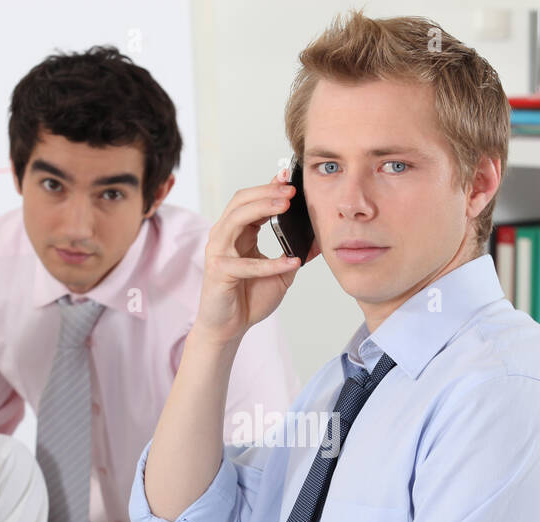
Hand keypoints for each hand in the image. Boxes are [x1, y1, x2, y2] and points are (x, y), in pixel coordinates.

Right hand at [195, 167, 320, 345]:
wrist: (229, 327)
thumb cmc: (249, 299)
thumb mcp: (281, 273)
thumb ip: (296, 253)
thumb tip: (321, 239)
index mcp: (237, 233)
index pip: (251, 201)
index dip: (269, 187)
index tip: (290, 177)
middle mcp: (224, 237)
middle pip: (241, 201)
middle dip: (267, 191)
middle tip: (292, 189)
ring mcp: (219, 252)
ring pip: (237, 220)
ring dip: (262, 209)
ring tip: (286, 205)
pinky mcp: (219, 271)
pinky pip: (246, 264)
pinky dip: (270, 262)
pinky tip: (291, 261)